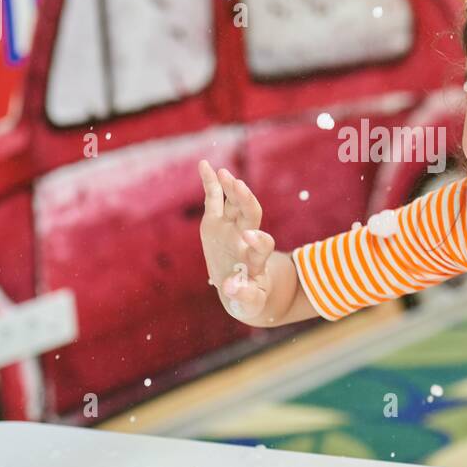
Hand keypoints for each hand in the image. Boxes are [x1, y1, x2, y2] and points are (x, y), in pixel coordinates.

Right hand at [197, 159, 276, 321]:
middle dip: (245, 200)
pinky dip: (211, 183)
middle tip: (239, 186)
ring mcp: (232, 228)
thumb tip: (231, 288)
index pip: (262, 245)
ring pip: (234, 203)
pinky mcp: (216, 223)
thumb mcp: (251, 302)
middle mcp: (246, 238)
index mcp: (256, 259)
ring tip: (224, 174)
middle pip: (251, 215)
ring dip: (231, 188)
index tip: (250, 237)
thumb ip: (245, 295)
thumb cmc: (251, 298)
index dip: (258, 240)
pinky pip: (214, 200)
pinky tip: (204, 165)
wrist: (244, 290)